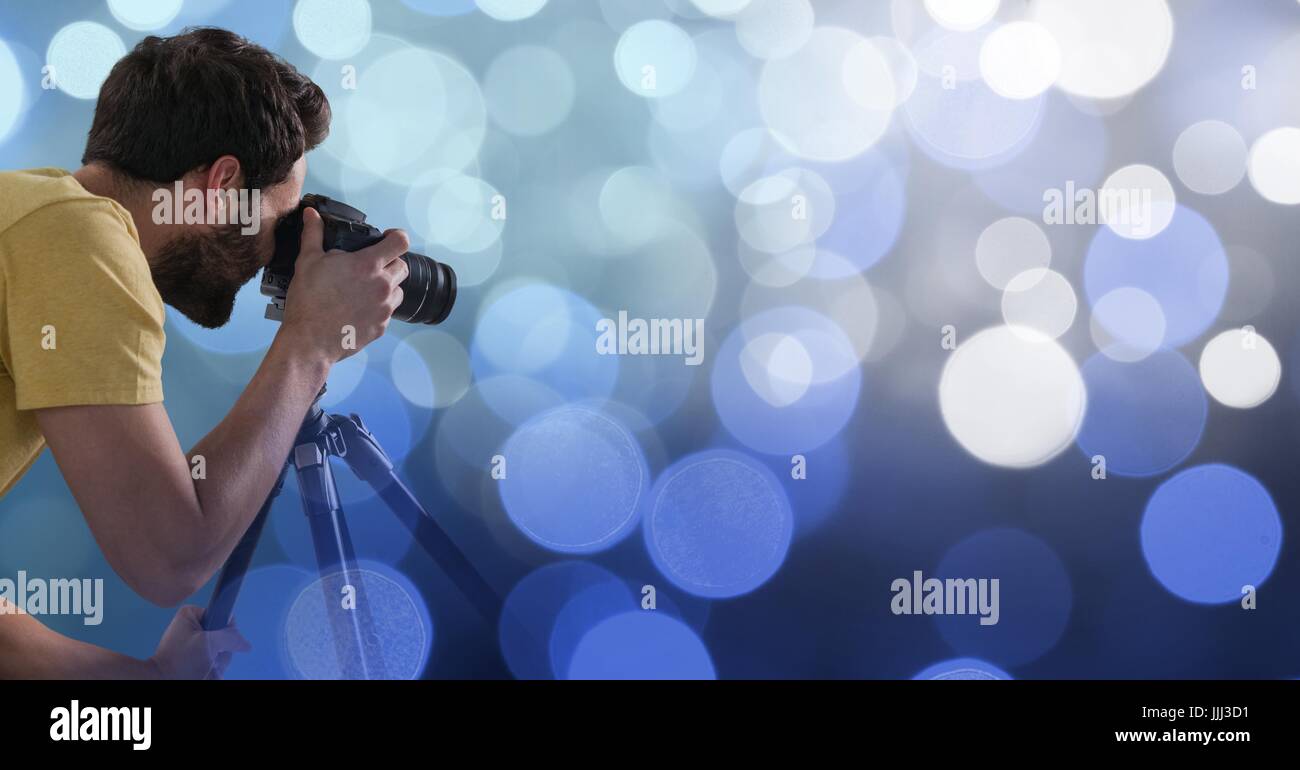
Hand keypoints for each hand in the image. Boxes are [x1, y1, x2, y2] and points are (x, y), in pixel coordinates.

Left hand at [148, 606, 250, 679]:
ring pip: (222, 650)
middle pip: (225, 636)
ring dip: (218, 661)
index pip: (223, 616)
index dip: (225, 631)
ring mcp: (197, 643)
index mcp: (192, 614)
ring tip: (205, 667)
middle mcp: (195, 626)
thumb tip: (245, 644)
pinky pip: (216, 659)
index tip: (217, 643)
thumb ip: (231, 636)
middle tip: (209, 658)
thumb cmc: (182, 659)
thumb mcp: (208, 642)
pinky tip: (205, 671)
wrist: (164, 681)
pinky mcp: (198, 657)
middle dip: (221, 650)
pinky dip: (214, 667)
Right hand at [279, 206, 409, 362]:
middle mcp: (382, 285)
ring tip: (364, 289)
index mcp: (367, 265)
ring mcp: (384, 308)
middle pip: (402, 266)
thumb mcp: (308, 262)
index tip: (389, 238)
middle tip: (369, 268)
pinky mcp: (382, 326)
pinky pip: (388, 311)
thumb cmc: (308, 302)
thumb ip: (313, 235)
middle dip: (389, 263)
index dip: (397, 236)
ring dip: (387, 286)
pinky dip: (379, 307)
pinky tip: (359, 308)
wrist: (309, 341)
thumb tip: (311, 214)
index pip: (400, 242)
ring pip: (398, 290)